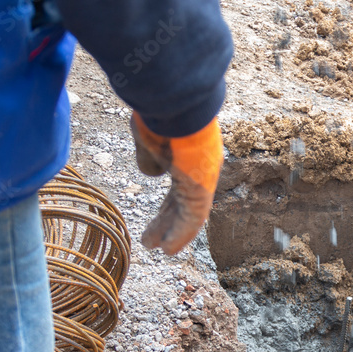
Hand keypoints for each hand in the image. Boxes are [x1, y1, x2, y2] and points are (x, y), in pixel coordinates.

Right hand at [130, 113, 222, 254]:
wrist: (174, 101)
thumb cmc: (159, 113)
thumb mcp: (148, 138)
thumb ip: (149, 159)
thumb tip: (150, 173)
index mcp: (187, 156)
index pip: (178, 187)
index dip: (167, 207)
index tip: (157, 219)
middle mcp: (199, 168)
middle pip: (182, 203)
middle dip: (167, 222)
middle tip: (155, 241)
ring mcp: (204, 178)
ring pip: (189, 214)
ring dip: (174, 233)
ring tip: (163, 250)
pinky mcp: (202, 186)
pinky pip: (192, 218)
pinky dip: (180, 235)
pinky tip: (169, 249)